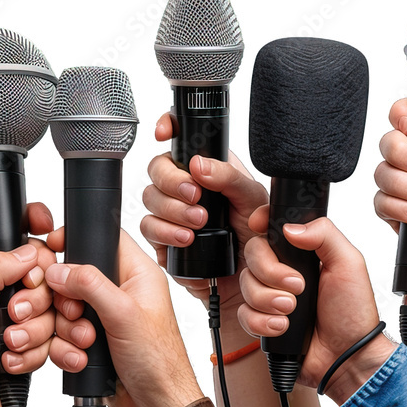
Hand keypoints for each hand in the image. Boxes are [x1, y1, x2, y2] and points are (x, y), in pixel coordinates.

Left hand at [0, 204, 55, 406]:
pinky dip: (36, 351)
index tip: (33, 268)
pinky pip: (50, 335)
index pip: (3, 244)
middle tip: (14, 315)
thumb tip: (27, 253)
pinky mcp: (26, 342)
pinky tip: (13, 362)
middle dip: (32, 301)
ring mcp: (9, 319)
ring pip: (47, 308)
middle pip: (35, 277)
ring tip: (8, 346)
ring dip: (33, 331)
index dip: (24, 251)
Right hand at [45, 229, 223, 406]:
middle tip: (73, 312)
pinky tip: (80, 356)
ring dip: (66, 325)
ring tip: (85, 341)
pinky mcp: (90, 339)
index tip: (53, 248)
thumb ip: (90, 285)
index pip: (103, 239)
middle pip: (74, 275)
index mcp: (137, 274)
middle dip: (65, 296)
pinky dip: (64, 344)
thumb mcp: (124, 315)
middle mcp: (118, 291)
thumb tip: (59, 268)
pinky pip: (62, 331)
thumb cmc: (159, 362)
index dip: (76, 239)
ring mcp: (102, 316)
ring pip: (64, 306)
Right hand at [141, 112, 267, 311]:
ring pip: (149, 199)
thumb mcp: (253, 199)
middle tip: (194, 195)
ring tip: (198, 224)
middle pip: (157, 169)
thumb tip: (199, 165)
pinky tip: (187, 239)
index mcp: (208, 168)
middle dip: (172, 181)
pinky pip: (150, 229)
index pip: (180, 139)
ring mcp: (172, 213)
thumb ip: (230, 177)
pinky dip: (166, 233)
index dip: (167, 127)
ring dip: (171, 210)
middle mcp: (186, 186)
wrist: (251, 279)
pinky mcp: (163, 239)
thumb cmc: (257, 237)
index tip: (163, 133)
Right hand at [238, 214, 396, 405]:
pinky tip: (282, 327)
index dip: (260, 223)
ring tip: (293, 311)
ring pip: (246, 284)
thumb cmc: (353, 313)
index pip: (271, 228)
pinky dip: (262, 321)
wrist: (346, 356)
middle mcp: (282, 271)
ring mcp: (269, 295)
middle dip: (271, 272)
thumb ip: (325, 235)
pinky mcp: (260, 319)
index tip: (259, 225)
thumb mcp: (349, 264)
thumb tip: (291, 227)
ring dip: (269, 300)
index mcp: (301, 253)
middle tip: (298, 287)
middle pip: (252, 254)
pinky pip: (244, 313)